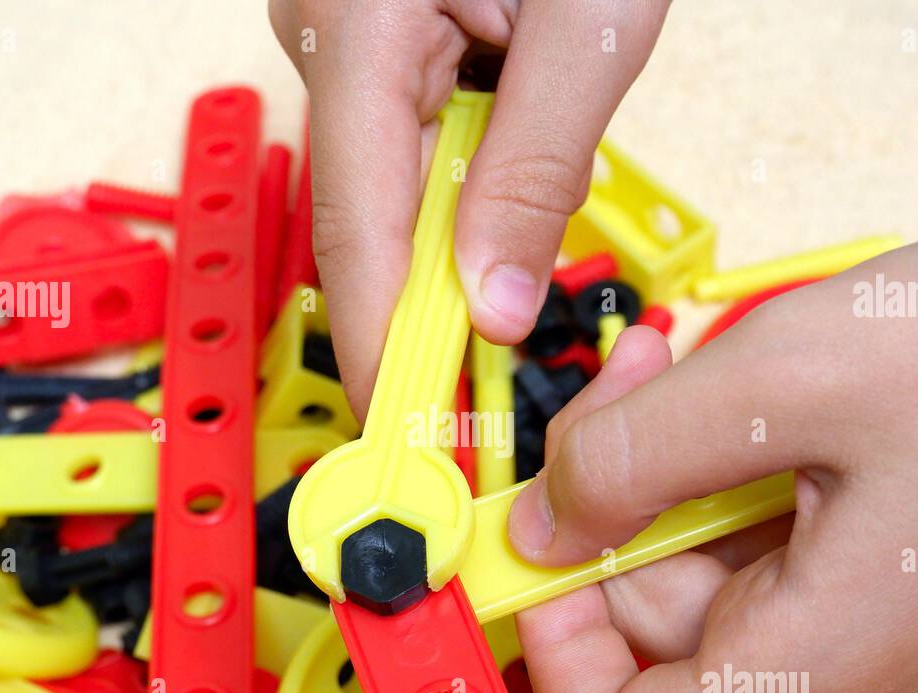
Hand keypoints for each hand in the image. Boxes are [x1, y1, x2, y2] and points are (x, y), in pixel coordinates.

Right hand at [270, 0, 670, 416]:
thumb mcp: (589, 27)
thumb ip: (537, 167)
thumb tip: (496, 304)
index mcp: (358, 29)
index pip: (355, 231)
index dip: (379, 346)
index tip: (408, 426)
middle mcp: (328, 42)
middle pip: (369, 221)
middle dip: (440, 289)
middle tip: (491, 356)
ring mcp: (346, 45)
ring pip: (393, 189)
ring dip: (467, 222)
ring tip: (535, 183)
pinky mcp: (376, 46)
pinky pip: (409, 146)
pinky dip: (468, 176)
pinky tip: (514, 146)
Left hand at [507, 214, 917, 692]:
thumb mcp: (784, 380)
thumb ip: (629, 458)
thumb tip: (542, 517)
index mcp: (813, 665)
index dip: (551, 649)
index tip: (541, 542)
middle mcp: (839, 671)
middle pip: (649, 626)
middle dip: (617, 496)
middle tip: (634, 377)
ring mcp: (869, 626)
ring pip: (705, 568)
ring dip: (679, 462)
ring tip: (716, 361)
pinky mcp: (889, 577)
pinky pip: (769, 539)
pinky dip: (739, 464)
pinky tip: (762, 388)